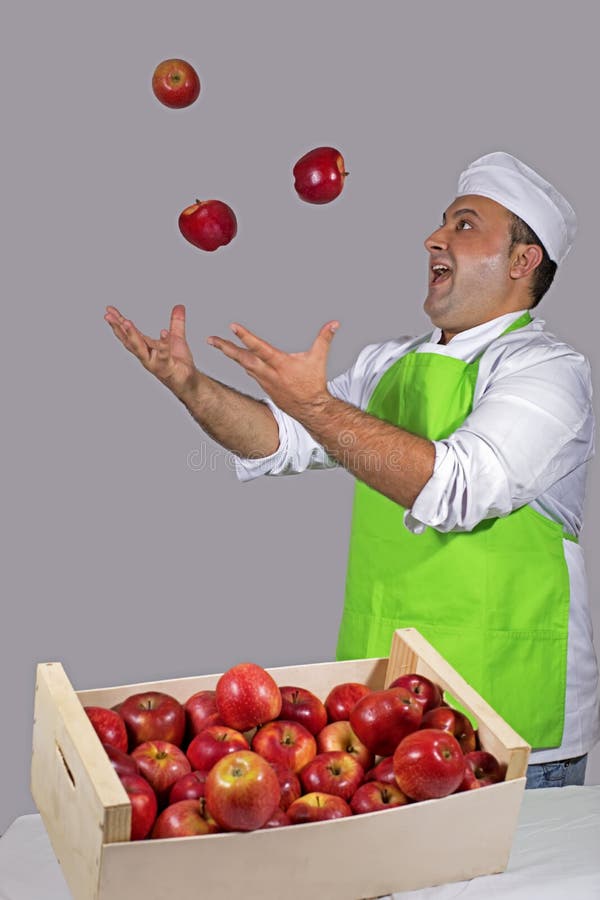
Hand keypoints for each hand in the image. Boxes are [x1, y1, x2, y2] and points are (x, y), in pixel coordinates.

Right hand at [104, 304, 196, 397]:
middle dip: (118, 328)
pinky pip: (164, 354)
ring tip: (126, 322)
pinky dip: (164, 343)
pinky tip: (163, 332)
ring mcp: (154, 363)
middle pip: (128, 341)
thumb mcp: (177, 338)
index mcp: (145, 347)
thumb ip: (177, 322)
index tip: (108, 310)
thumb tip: (179, 306)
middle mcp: (146, 356)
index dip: (118, 322)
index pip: (128, 333)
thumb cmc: (179, 363)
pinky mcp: (166, 367)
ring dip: (132, 336)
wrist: (189, 382)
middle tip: (107, 316)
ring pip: (140, 349)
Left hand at [206, 320, 339, 420]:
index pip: (259, 347)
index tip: (232, 326)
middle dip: (225, 347)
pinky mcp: (264, 386)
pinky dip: (241, 362)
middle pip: (242, 357)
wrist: (309, 409)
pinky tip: (236, 356)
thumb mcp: (319, 359)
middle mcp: (268, 372)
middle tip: (210, 339)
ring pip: (243, 364)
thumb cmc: (313, 384)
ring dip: (230, 353)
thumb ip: (324, 338)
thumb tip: (335, 323)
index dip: (245, 336)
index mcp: (279, 363)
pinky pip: (249, 371)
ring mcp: (264, 380)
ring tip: (217, 344)